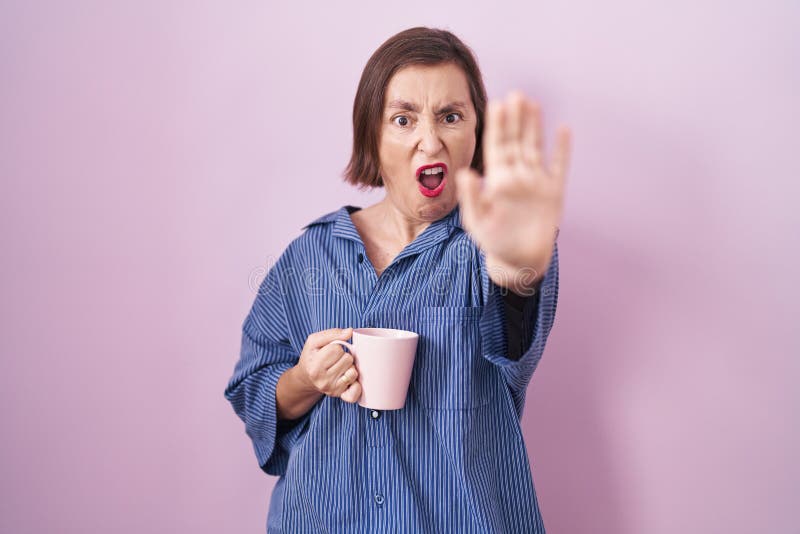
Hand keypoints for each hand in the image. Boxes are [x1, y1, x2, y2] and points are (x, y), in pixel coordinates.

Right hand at [295, 328, 361, 402]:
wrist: (306, 377)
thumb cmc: (312, 356)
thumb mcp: (314, 341)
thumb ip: (332, 333)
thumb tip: (350, 332)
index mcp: (314, 365)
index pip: (337, 349)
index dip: (336, 346)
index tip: (330, 350)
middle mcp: (322, 380)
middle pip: (348, 359)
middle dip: (344, 356)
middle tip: (335, 359)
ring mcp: (331, 389)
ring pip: (353, 371)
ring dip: (349, 367)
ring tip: (340, 367)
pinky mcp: (339, 395)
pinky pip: (355, 391)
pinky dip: (355, 385)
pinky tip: (348, 379)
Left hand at [455, 91, 571, 292]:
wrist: (518, 261)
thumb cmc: (493, 242)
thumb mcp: (477, 222)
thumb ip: (471, 197)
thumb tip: (465, 173)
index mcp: (496, 180)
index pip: (496, 147)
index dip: (497, 126)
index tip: (496, 104)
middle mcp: (516, 176)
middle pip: (516, 142)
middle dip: (515, 119)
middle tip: (515, 94)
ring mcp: (535, 182)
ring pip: (535, 148)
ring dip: (534, 126)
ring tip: (533, 103)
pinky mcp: (554, 193)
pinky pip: (559, 166)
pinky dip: (562, 149)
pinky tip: (563, 129)